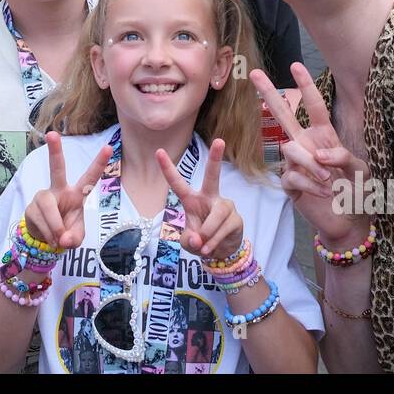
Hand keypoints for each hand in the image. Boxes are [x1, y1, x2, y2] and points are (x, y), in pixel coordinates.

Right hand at [23, 132, 110, 248]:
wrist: (45, 239)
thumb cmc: (66, 231)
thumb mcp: (75, 238)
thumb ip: (74, 239)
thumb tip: (63, 239)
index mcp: (76, 194)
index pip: (89, 177)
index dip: (99, 164)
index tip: (108, 148)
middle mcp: (59, 190)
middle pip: (57, 168)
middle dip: (54, 151)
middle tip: (51, 134)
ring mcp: (43, 196)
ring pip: (49, 206)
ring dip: (54, 226)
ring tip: (58, 239)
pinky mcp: (31, 206)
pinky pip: (40, 220)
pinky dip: (47, 233)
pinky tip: (50, 238)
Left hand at [156, 140, 243, 259]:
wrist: (221, 253)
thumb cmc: (201, 241)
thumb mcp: (188, 244)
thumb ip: (188, 241)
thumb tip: (198, 239)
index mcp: (192, 200)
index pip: (178, 183)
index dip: (167, 168)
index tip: (158, 151)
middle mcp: (209, 197)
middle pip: (213, 176)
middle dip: (216, 158)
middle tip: (220, 140)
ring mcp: (225, 206)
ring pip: (216, 214)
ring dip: (208, 233)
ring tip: (203, 247)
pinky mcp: (236, 218)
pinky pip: (224, 228)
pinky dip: (214, 242)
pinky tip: (210, 249)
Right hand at [252, 64, 370, 246]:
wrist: (350, 220)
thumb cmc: (358, 190)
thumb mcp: (360, 170)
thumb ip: (343, 157)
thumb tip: (320, 154)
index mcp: (324, 136)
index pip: (313, 107)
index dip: (305, 86)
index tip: (295, 66)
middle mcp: (306, 146)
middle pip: (283, 116)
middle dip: (269, 94)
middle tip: (253, 74)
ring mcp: (296, 164)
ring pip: (291, 149)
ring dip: (312, 165)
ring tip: (330, 182)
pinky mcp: (290, 184)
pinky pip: (291, 176)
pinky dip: (311, 185)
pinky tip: (324, 193)